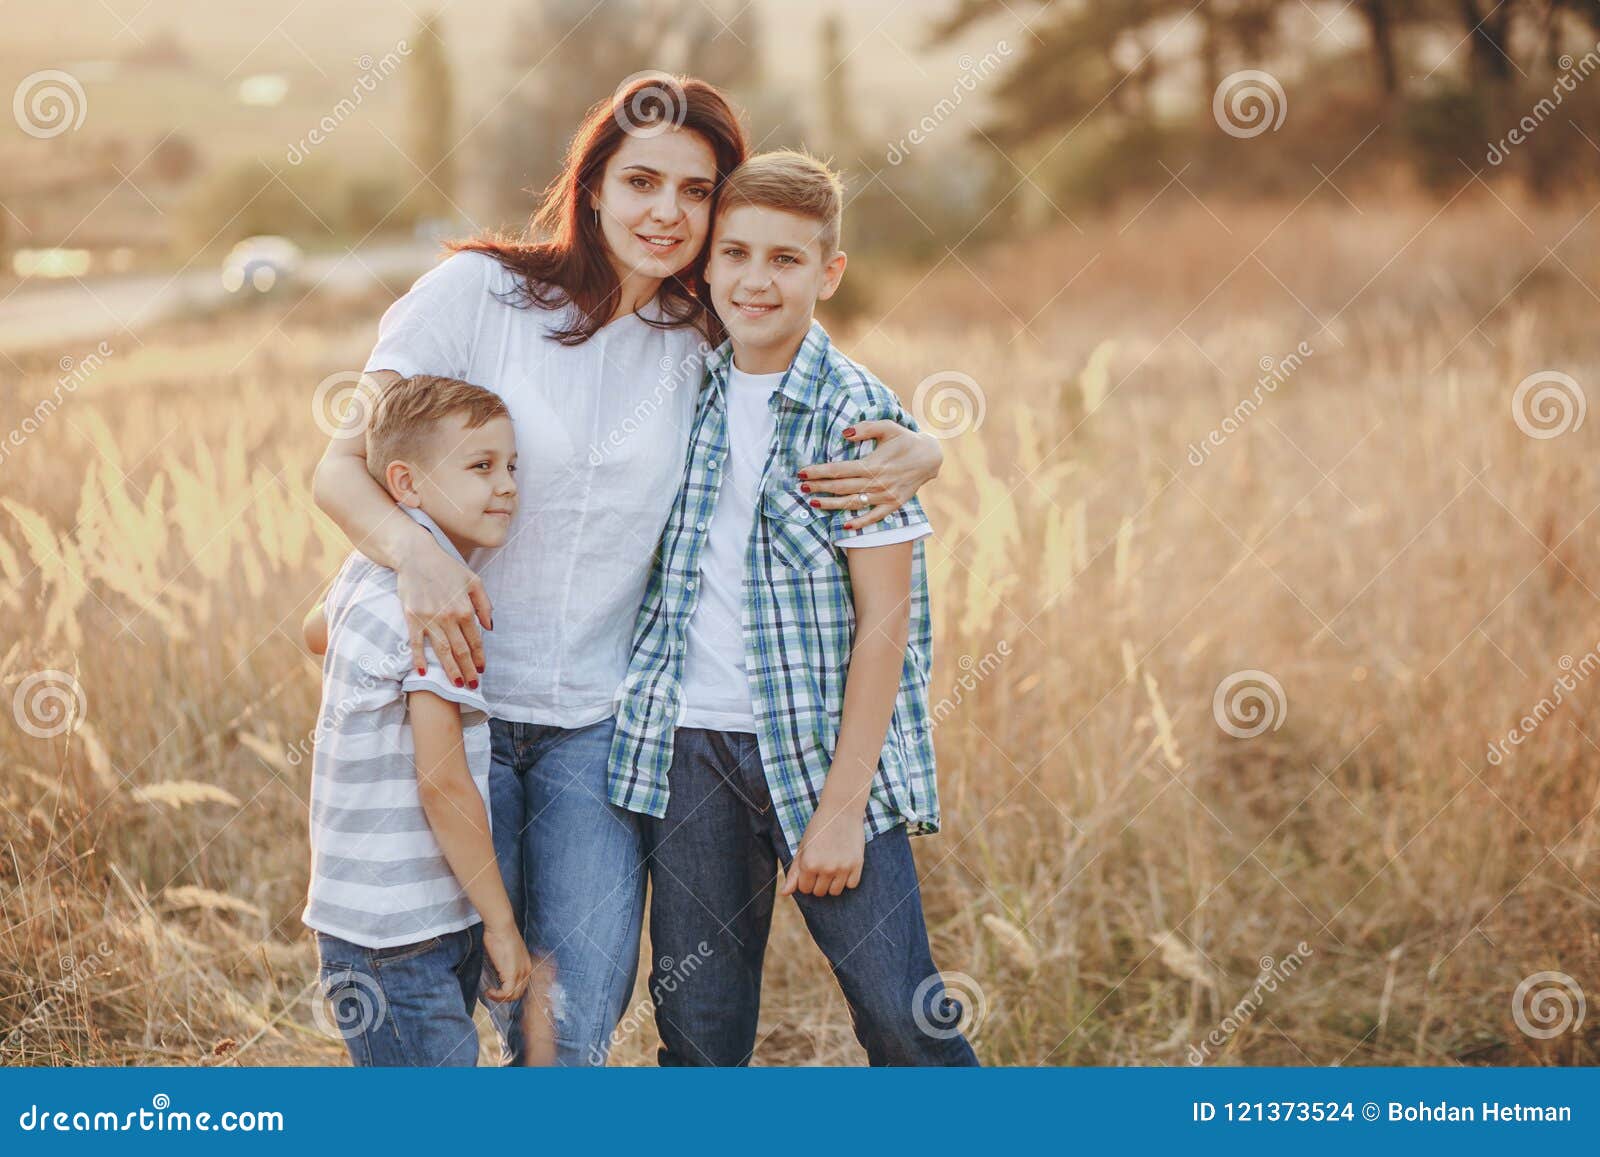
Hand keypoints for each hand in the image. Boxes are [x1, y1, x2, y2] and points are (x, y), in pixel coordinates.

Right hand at [396, 537, 492, 687]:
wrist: (416, 556)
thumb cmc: (446, 567)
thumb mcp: (473, 581)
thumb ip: (484, 604)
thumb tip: (490, 627)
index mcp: (465, 609)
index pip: (475, 640)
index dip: (479, 657)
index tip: (482, 670)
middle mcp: (448, 617)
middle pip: (460, 651)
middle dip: (468, 671)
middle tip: (472, 686)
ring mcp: (429, 619)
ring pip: (442, 651)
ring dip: (450, 670)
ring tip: (456, 685)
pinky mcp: (412, 618)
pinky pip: (416, 643)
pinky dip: (419, 659)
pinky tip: (422, 673)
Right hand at [480, 920, 533, 1001]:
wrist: (501, 927)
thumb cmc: (500, 935)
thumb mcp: (506, 953)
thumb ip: (505, 964)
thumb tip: (497, 973)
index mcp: (527, 965)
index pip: (521, 986)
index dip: (509, 992)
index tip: (497, 990)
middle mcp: (527, 970)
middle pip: (518, 993)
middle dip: (504, 997)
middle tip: (491, 994)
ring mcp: (520, 972)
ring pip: (513, 996)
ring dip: (499, 998)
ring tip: (489, 993)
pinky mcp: (512, 974)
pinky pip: (506, 993)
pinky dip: (496, 995)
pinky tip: (488, 991)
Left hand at [780, 805, 865, 897]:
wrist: (841, 810)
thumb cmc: (818, 828)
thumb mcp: (803, 848)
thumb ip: (794, 873)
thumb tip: (785, 893)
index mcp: (808, 864)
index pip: (805, 889)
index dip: (806, 880)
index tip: (810, 867)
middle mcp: (826, 868)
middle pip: (820, 892)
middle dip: (818, 882)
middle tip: (822, 864)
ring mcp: (843, 868)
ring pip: (835, 891)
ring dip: (832, 883)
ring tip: (832, 866)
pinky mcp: (857, 865)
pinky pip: (851, 885)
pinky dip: (847, 879)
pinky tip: (844, 865)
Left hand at [798, 420, 942, 529]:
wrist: (930, 457)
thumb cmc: (905, 440)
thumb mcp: (887, 427)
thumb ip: (865, 428)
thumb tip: (843, 433)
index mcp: (873, 464)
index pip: (839, 470)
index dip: (819, 472)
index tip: (802, 472)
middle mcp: (877, 482)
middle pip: (841, 488)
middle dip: (819, 488)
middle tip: (802, 487)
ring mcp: (885, 496)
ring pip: (853, 503)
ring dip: (832, 505)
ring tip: (814, 503)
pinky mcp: (893, 505)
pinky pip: (874, 517)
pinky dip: (859, 523)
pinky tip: (844, 525)